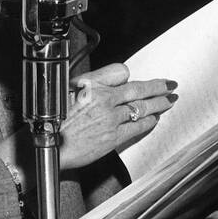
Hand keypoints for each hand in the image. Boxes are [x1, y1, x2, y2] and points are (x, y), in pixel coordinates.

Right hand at [60, 64, 177, 169]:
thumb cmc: (52, 120)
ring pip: (141, 108)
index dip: (130, 76)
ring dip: (159, 104)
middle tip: (169, 85)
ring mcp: (110, 119)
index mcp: (91, 86)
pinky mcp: (113, 137)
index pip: (121, 73)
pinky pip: (137, 126)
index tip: (137, 78)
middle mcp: (103, 100)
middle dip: (157, 87)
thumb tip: (112, 76)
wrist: (48, 145)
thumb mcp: (66, 90)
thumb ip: (91, 80)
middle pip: (138, 90)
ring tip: (169, 100)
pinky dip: (149, 122)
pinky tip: (154, 119)